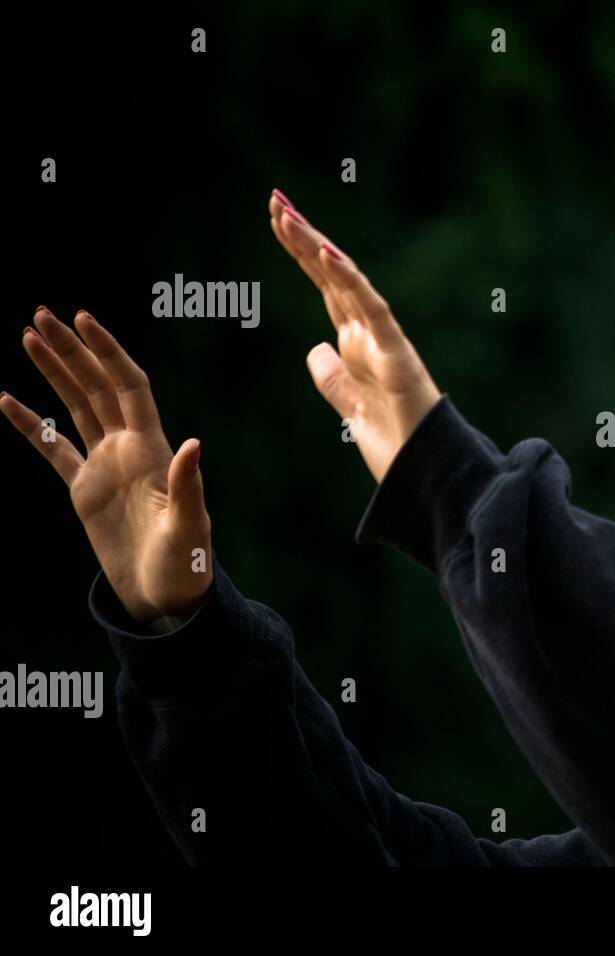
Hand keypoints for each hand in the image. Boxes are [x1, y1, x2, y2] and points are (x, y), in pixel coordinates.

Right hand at [1, 308, 213, 631]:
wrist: (166, 597)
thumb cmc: (187, 565)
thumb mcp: (191, 527)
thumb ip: (188, 485)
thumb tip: (195, 444)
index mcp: (152, 450)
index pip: (128, 385)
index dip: (107, 351)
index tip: (82, 318)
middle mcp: (128, 449)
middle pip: (96, 386)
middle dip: (72, 350)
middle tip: (41, 314)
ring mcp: (104, 467)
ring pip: (75, 407)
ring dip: (54, 372)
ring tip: (28, 335)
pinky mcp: (84, 490)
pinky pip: (53, 449)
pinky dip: (31, 424)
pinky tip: (7, 399)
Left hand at [268, 189, 442, 483]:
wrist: (426, 479)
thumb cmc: (398, 448)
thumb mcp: (349, 410)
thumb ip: (333, 379)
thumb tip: (314, 349)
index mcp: (358, 346)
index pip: (326, 286)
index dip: (301, 252)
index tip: (278, 218)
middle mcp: (370, 335)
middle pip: (330, 275)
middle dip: (303, 236)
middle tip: (275, 199)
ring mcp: (384, 341)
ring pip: (346, 283)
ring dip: (315, 247)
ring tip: (286, 214)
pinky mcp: (396, 354)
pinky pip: (370, 309)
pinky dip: (349, 279)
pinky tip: (325, 251)